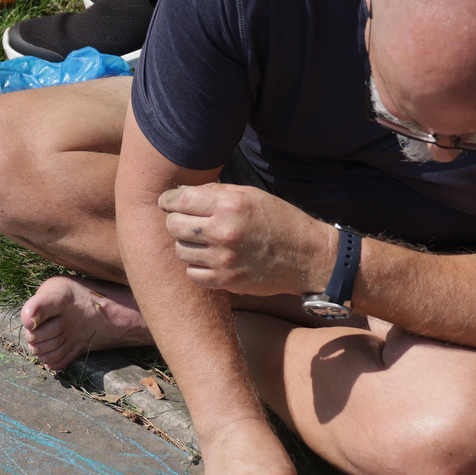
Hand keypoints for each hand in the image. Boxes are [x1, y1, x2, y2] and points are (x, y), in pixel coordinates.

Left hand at [158, 183, 331, 295]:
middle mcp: (224, 232)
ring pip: (181, 250)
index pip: (179, 200)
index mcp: (230, 205)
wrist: (308, 257)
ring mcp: (223, 259)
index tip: (167, 202)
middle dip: (175, 220)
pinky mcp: (226, 281)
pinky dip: (196, 266)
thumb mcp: (252, 196)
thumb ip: (216, 193)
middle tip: (185, 220)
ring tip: (202, 240)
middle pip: (174, 226)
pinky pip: (192, 274)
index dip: (168, 200)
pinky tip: (209, 258)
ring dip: (187, 244)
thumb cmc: (280, 221)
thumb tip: (181, 193)